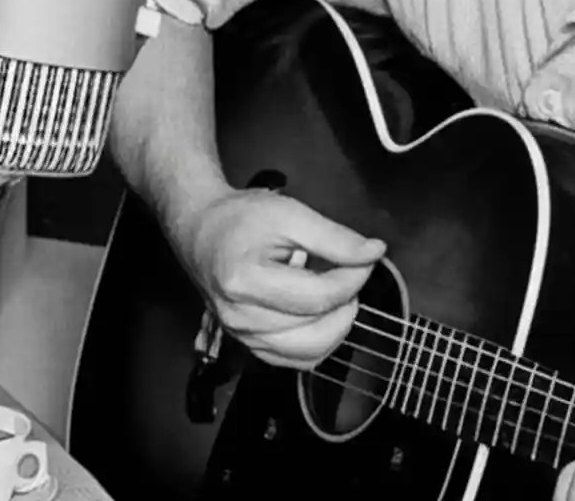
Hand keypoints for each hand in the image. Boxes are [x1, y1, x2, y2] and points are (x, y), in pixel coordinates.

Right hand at [179, 188, 386, 368]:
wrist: (201, 233)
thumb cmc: (240, 219)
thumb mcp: (289, 214)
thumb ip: (334, 237)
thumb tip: (374, 253)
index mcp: (245, 282)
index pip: (319, 296)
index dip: (353, 277)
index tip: (364, 256)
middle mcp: (240, 318)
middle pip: (317, 330)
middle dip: (346, 301)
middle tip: (348, 273)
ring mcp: (243, 336)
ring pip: (310, 352)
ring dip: (336, 325)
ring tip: (334, 293)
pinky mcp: (249, 345)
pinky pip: (297, 360)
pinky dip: (319, 342)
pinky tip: (321, 314)